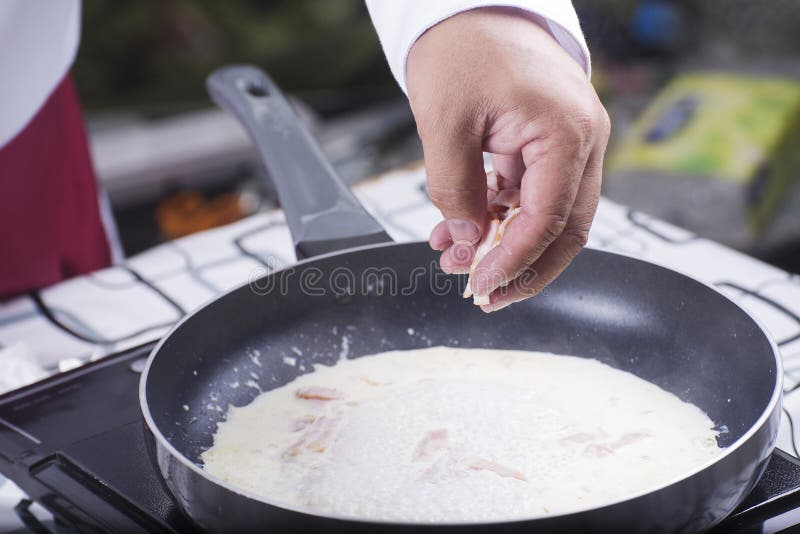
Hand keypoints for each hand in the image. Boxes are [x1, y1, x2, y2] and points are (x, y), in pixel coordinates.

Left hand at [406, 8, 609, 311]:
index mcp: (567, 133)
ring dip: (506, 246)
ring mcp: (571, 143)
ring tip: (456, 261)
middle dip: (524, 270)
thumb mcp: (445, 122)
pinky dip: (499, 217)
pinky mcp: (550, 144)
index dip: (514, 262)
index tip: (480, 287)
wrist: (471, 7)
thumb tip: (468, 242)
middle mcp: (582, 141)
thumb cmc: (463, 48)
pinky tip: (461, 230)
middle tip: (483, 296)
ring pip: (550, 217)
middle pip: (566, 230)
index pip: (549, 220)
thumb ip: (456, 190)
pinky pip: (532, 194)